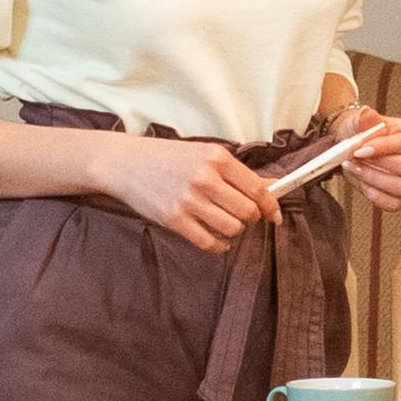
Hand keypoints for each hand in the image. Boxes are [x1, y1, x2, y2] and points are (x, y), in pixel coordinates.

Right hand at [95, 129, 271, 251]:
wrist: (125, 163)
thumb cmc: (168, 158)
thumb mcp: (204, 154)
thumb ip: (236, 172)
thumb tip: (271, 186)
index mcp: (217, 158)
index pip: (257, 189)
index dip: (271, 206)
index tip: (274, 215)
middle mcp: (205, 178)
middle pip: (248, 211)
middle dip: (250, 218)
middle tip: (241, 216)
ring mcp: (189, 200)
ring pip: (232, 228)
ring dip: (234, 231)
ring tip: (224, 223)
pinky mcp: (174, 219)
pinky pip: (209, 242)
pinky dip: (218, 245)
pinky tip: (216, 239)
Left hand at [331, 108, 400, 204]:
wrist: (358, 148)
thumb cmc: (367, 132)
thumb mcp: (364, 120)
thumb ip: (366, 118)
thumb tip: (366, 113)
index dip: (386, 147)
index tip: (363, 148)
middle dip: (378, 164)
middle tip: (356, 157)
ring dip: (373, 179)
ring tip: (356, 168)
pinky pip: (394, 204)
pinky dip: (375, 195)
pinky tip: (363, 182)